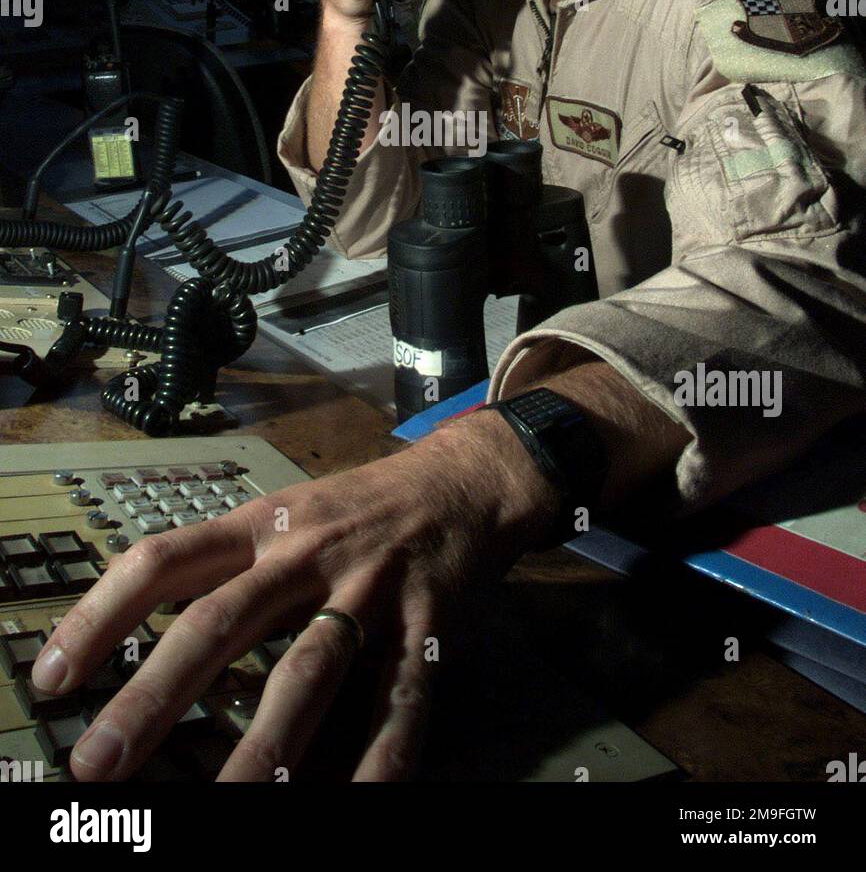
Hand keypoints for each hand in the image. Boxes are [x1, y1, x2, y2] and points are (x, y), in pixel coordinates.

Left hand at [31, 413, 556, 781]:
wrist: (462, 480)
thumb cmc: (357, 507)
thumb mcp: (282, 515)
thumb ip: (224, 565)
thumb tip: (139, 635)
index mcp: (259, 525)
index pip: (163, 560)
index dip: (99, 616)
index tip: (51, 679)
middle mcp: (305, 553)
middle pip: (220, 622)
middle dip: (154, 696)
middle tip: (98, 763)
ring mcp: (368, 588)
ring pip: (307, 669)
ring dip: (261, 746)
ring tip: (223, 806)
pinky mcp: (425, 624)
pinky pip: (400, 701)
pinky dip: (378, 761)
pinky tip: (357, 804)